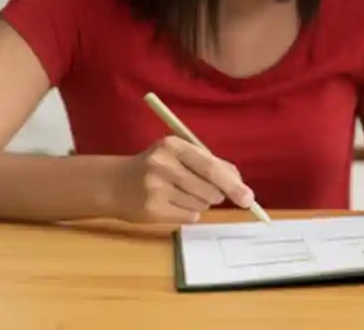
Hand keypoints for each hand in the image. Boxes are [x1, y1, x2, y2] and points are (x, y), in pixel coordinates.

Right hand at [106, 136, 255, 222]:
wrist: (114, 183)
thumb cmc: (156, 167)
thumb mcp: (179, 155)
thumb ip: (211, 163)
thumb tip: (241, 184)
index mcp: (173, 145)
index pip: (211, 167)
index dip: (233, 184)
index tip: (249, 199)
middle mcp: (163, 164)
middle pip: (210, 189)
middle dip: (217, 194)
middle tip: (208, 192)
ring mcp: (155, 188)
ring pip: (201, 205)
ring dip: (201, 203)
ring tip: (181, 193)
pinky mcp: (151, 210)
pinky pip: (189, 216)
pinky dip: (188, 213)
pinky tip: (172, 204)